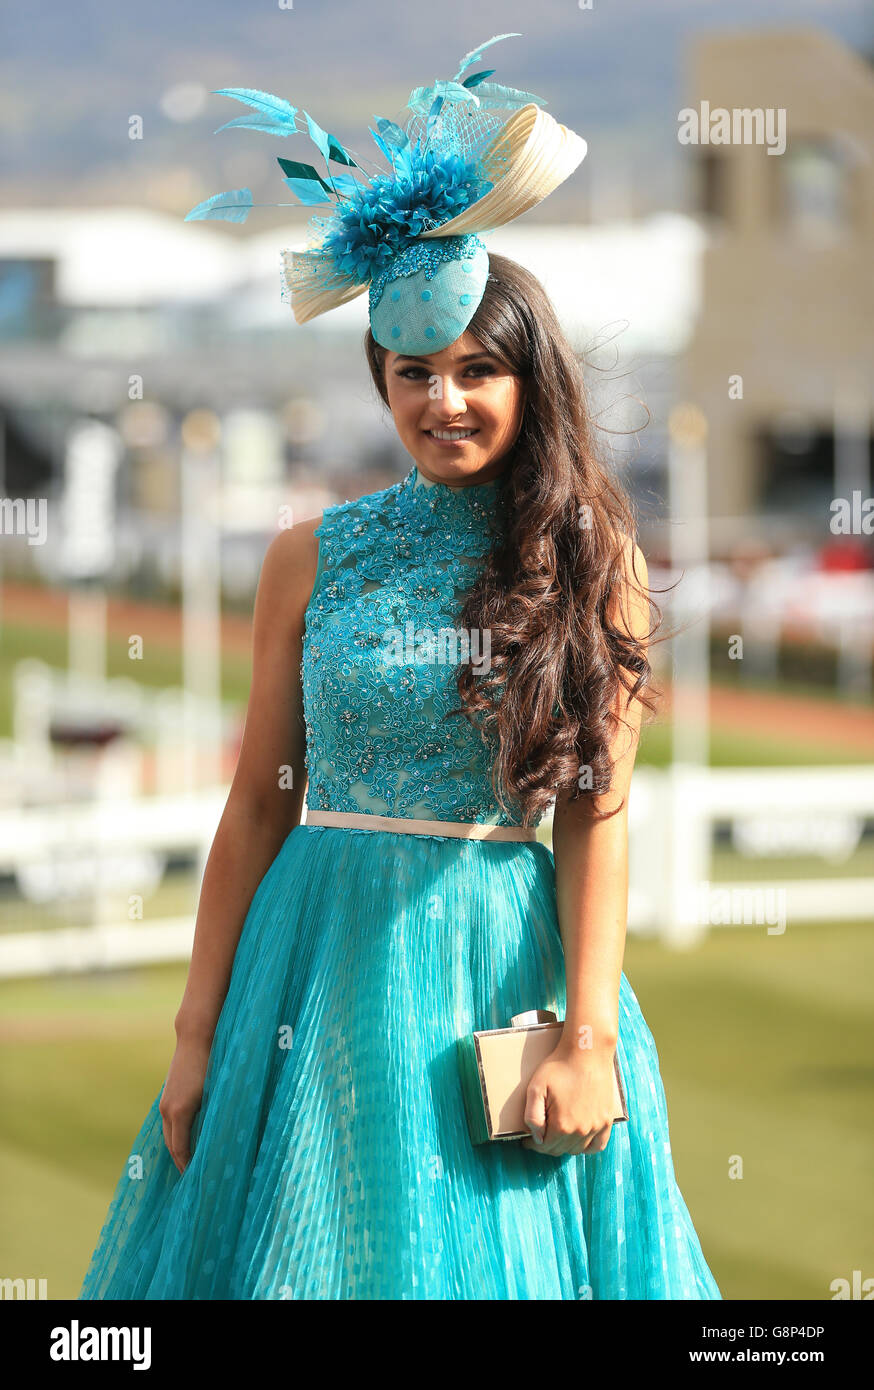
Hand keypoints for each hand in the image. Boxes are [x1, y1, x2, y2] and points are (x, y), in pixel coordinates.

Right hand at [159, 1034, 211, 1173]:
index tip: (196, 1182)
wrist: (196, 1037)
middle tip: (193, 1181)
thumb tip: (219, 1140)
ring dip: (177, 1150)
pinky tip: (186, 1141)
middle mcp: (167, 1110)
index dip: (187, 1167)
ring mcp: (165, 1103)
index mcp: (180, 1112)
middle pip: (171, 1146)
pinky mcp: (167, 1096)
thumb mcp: (217, 1093)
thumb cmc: (213, 1064)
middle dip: (181, 1163)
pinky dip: (176, 1136)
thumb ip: (214, 1117)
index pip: (180, 1150)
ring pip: (168, 1135)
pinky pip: (168, 1124)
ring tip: (189, 1165)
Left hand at [521, 1041, 617, 1157]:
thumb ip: (532, 1117)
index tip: (527, 1141)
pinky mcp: (607, 1120)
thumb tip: (536, 1138)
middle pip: (560, 1150)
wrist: (587, 1053)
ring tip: (557, 1136)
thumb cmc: (560, 1067)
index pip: (544, 1147)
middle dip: (547, 1145)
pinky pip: (598, 1146)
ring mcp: (596, 1127)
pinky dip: (587, 1147)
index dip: (533, 1145)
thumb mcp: (536, 1088)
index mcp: (562, 1126)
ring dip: (565, 1147)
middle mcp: (581, 1131)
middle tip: (540, 1137)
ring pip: (577, 1150)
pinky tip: (579, 1140)